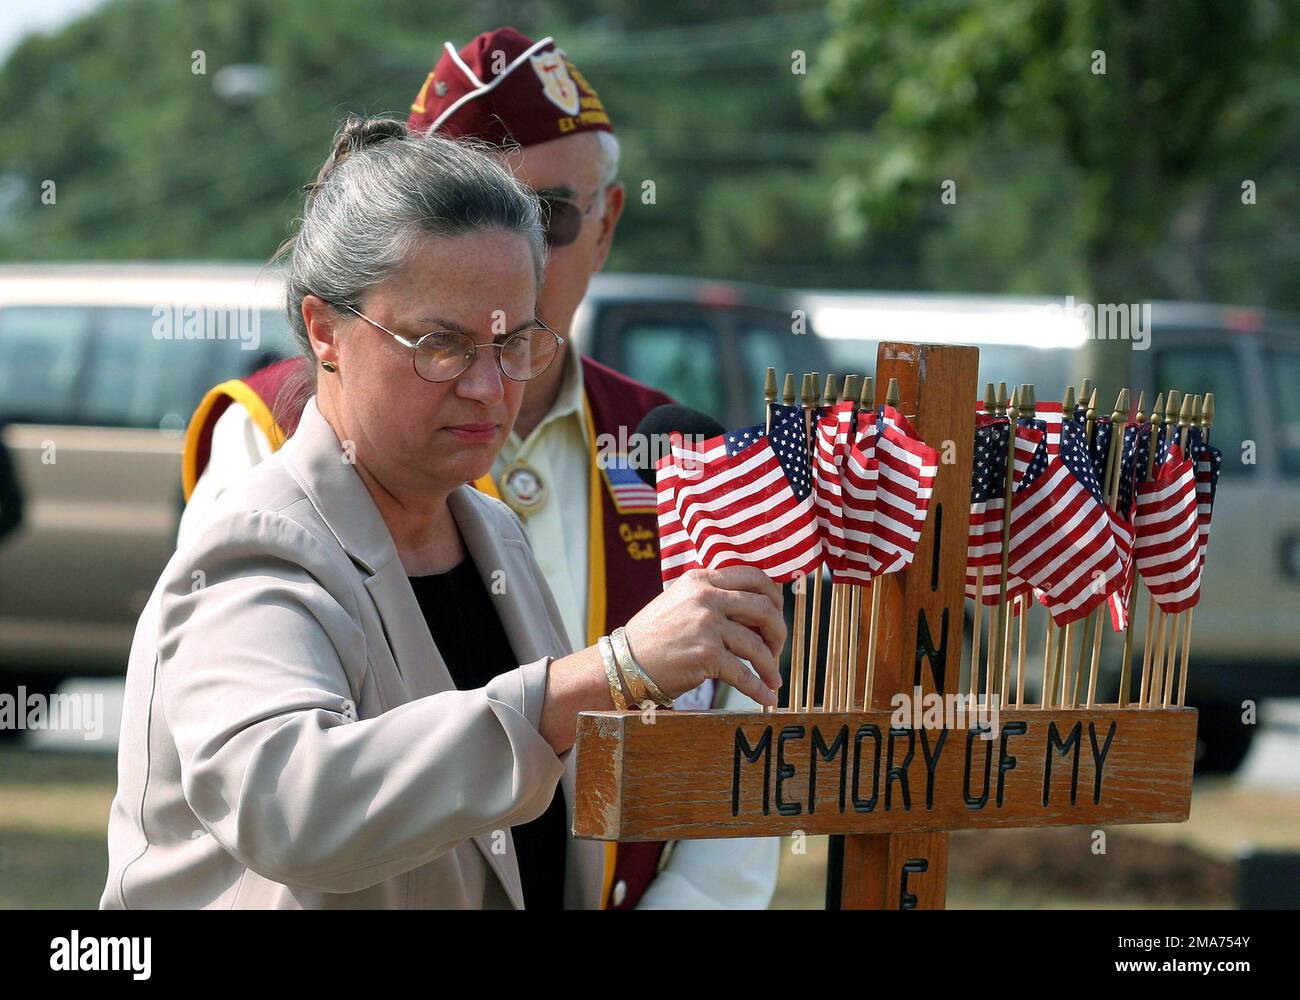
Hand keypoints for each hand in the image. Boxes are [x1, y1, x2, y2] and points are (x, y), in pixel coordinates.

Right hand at [619, 567, 785, 706]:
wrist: (623, 662)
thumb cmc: (653, 635)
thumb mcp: (681, 602)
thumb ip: (714, 598)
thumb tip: (757, 614)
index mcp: (701, 580)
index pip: (753, 577)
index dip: (774, 597)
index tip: (778, 614)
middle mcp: (706, 598)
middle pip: (764, 608)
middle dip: (778, 631)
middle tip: (777, 647)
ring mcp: (707, 626)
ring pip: (757, 644)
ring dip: (770, 664)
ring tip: (772, 676)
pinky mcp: (706, 656)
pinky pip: (744, 674)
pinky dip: (759, 688)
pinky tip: (765, 695)